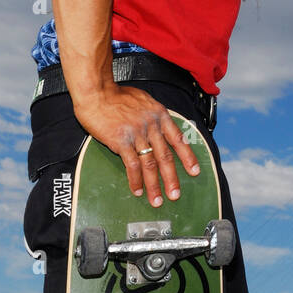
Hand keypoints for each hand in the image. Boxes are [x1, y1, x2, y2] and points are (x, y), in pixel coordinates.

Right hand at [73, 85, 201, 206]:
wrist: (98, 92)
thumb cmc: (118, 96)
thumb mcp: (145, 100)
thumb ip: (154, 115)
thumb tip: (161, 127)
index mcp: (160, 115)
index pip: (178, 139)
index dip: (187, 156)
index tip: (194, 171)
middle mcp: (152, 126)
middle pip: (165, 156)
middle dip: (172, 178)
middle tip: (176, 195)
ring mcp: (137, 134)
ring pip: (150, 164)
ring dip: (154, 185)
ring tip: (157, 200)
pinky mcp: (121, 141)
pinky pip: (131, 165)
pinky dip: (135, 180)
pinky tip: (137, 190)